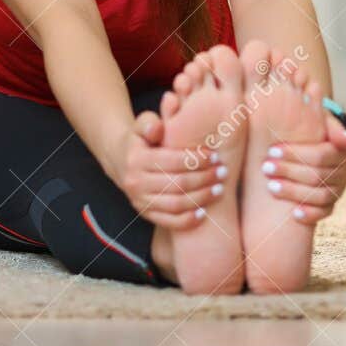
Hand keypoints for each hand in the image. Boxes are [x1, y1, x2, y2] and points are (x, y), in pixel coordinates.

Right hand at [112, 111, 222, 230]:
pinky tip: (205, 212)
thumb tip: (158, 128)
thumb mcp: (142, 125)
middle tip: (223, 172)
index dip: (195, 160)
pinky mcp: (146, 214)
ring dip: (201, 198)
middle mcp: (135, 183)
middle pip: (177, 184)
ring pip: (176, 205)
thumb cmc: (142, 140)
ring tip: (219, 189)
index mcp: (136, 159)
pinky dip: (188, 220)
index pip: (171, 161)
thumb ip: (149, 122)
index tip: (214, 156)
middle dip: (204, 178)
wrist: (122, 161)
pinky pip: (169, 222)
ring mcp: (140, 201)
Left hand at [267, 109, 345, 225]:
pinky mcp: (332, 204)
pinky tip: (293, 213)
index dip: (296, 154)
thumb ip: (317, 113)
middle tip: (264, 168)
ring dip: (294, 191)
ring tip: (271, 187)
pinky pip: (325, 213)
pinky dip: (310, 213)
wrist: (309, 142)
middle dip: (289, 171)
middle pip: (319, 174)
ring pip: (321, 194)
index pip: (322, 154)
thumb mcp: (313, 116)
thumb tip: (335, 122)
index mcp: (345, 147)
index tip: (272, 150)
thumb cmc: (307, 126)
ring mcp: (341, 188)